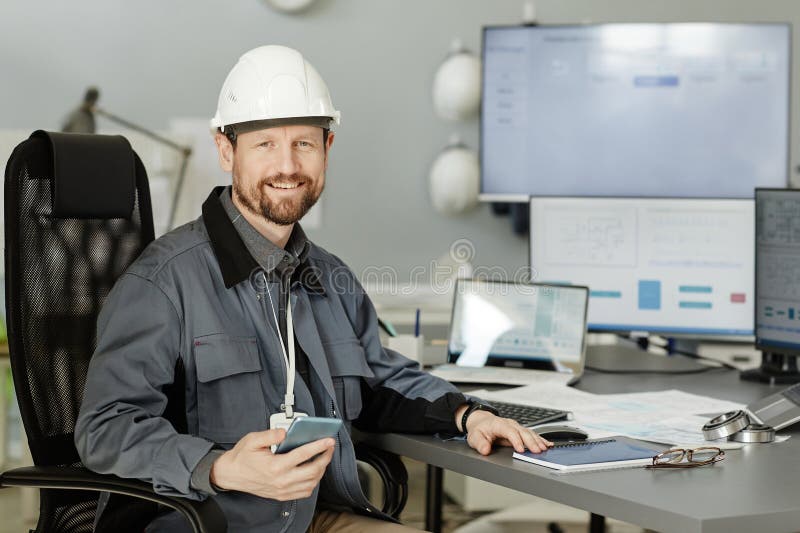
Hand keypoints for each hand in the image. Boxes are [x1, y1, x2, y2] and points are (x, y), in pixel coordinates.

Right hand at [210, 429, 334, 500]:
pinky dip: (313, 482)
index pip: (303, 455)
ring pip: (311, 483)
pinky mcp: (282, 495)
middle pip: (312, 471)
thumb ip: (270, 434)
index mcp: (275, 466)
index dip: (318, 446)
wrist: (231, 474)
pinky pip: (304, 492)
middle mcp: (281, 481)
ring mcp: (282, 490)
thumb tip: (285, 432)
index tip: (328, 440)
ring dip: (321, 470)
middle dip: (325, 457)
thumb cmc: (242, 457)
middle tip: (330, 447)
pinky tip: (314, 471)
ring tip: (324, 457)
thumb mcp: (253, 440)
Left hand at [463, 410, 552, 455]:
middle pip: (522, 431)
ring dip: (537, 440)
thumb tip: (485, 450)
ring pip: (529, 432)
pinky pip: (531, 434)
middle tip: (537, 451)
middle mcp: (509, 424)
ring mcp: (515, 427)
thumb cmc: (479, 429)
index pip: (509, 431)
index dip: (516, 440)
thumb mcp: (474, 437)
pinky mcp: (519, 431)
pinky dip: (540, 439)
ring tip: (544, 449)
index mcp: (499, 424)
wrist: (481, 422)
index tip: (521, 449)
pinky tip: (547, 444)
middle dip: (531, 441)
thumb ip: (479, 444)